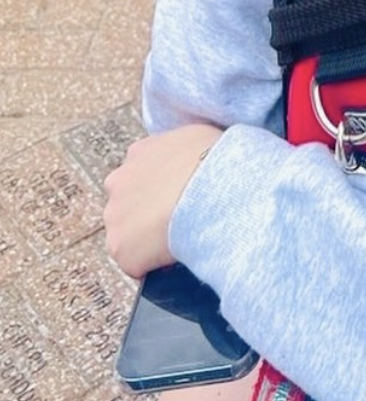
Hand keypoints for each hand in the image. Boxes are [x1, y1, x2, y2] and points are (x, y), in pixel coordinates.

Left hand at [104, 124, 223, 277]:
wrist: (211, 189)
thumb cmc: (215, 160)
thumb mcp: (200, 136)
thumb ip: (184, 148)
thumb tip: (194, 157)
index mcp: (139, 153)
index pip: (143, 176)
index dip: (161, 191)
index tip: (178, 198)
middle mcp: (118, 182)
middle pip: (129, 204)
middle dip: (149, 213)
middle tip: (178, 219)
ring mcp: (115, 216)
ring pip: (129, 234)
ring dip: (148, 239)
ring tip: (179, 240)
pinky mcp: (120, 249)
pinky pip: (136, 263)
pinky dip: (152, 263)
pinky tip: (175, 254)